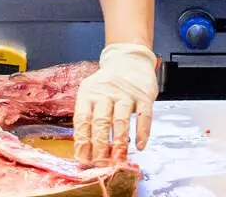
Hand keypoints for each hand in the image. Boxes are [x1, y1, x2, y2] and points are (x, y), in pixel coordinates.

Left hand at [74, 43, 158, 165]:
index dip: (82, 141)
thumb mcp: (92, 94)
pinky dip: (142, 132)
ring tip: (118, 160)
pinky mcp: (144, 95)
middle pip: (101, 122)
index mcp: (88, 93)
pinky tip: (140, 146)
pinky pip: (144, 116)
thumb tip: (85, 152)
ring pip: (121, 120)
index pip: (82, 119)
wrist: (129, 60)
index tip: (82, 160)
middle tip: (100, 165)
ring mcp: (126, 93)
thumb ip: (89, 119)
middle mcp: (105, 92)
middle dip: (99, 146)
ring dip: (119, 142)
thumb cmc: (107, 85)